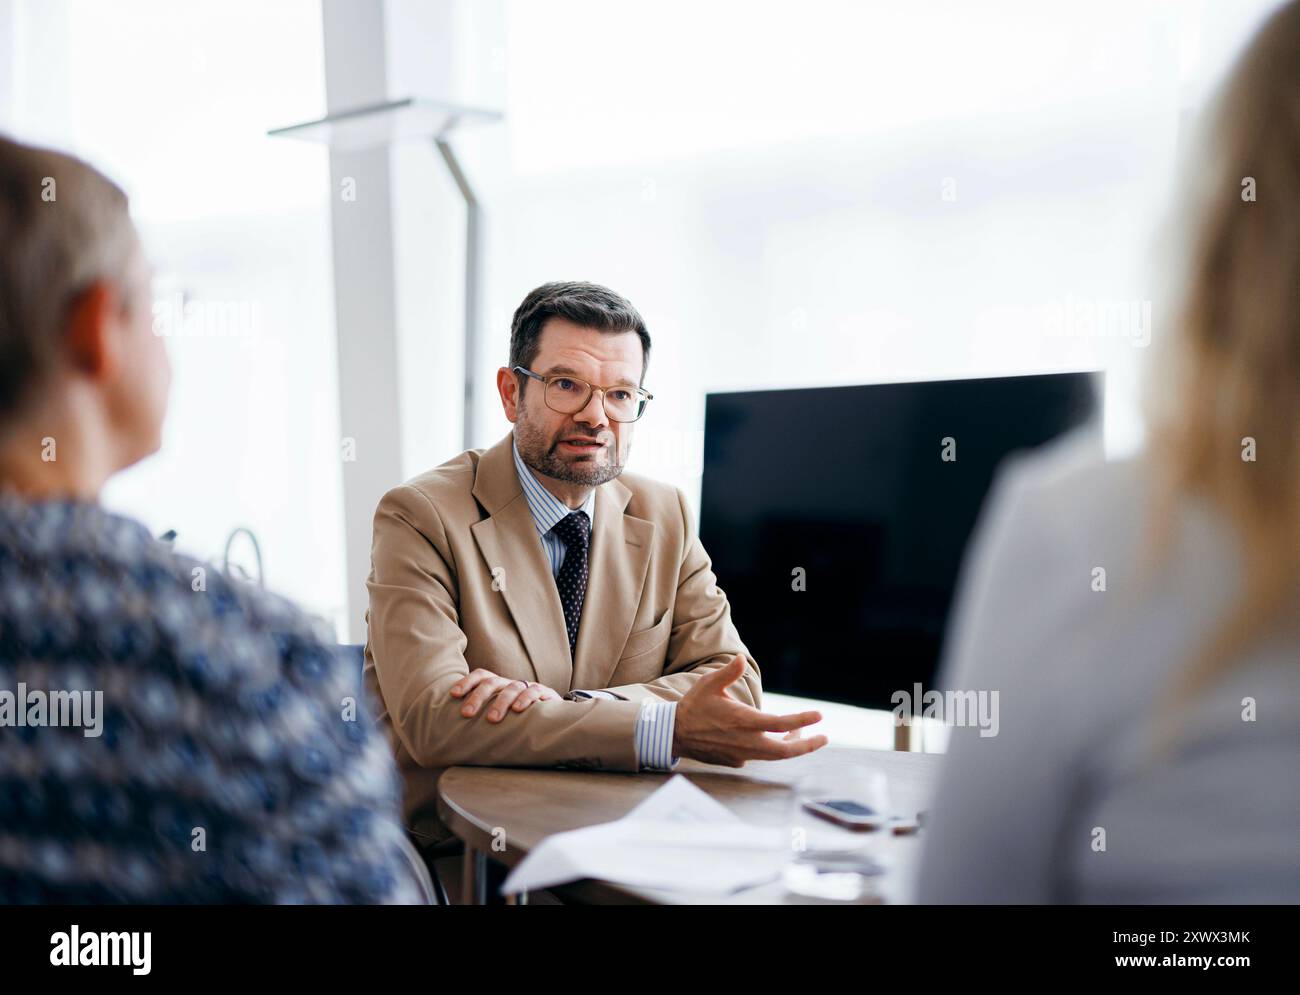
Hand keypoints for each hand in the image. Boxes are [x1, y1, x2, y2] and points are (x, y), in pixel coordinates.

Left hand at [449, 669, 560, 722]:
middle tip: (466, 714)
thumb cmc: (518, 718)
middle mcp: (510, 684)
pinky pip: (534, 691)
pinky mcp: (544, 693)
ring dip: (500, 702)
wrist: (551, 716)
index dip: (466, 682)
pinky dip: (525, 699)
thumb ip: (481, 717)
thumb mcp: (499, 714)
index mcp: (498, 685)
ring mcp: (527, 687)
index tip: (453, 694)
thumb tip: (453, 732)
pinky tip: (517, 710)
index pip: (481, 676)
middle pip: (492, 682)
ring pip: (512, 688)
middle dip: (478, 696)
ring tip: (492, 719)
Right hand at [672, 655, 826, 766]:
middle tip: (823, 738)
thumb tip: (742, 660)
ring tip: (798, 734)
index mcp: (744, 721)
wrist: (675, 734)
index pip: (781, 723)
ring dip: (789, 745)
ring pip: (774, 755)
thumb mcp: (709, 684)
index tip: (819, 716)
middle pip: (786, 751)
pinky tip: (768, 737)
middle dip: (807, 745)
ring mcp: (742, 755)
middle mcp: (747, 742)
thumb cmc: (693, 707)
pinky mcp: (736, 761)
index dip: (802, 720)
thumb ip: (729, 672)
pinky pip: (758, 755)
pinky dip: (769, 747)